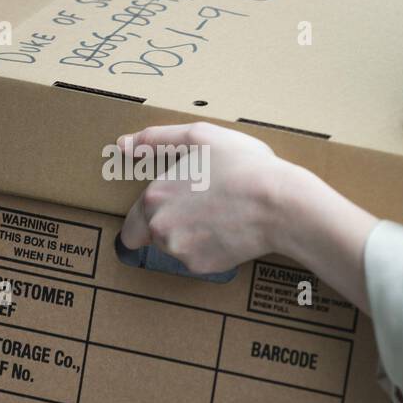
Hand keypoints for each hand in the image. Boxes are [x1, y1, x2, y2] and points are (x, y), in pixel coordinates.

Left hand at [118, 122, 288, 273]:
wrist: (279, 204)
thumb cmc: (242, 165)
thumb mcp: (199, 137)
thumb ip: (156, 140)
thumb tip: (122, 144)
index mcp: (154, 197)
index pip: (131, 224)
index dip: (150, 215)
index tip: (174, 207)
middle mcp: (160, 228)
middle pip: (154, 234)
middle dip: (172, 223)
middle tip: (205, 206)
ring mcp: (181, 250)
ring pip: (176, 248)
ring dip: (190, 236)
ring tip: (221, 215)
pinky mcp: (203, 266)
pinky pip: (198, 259)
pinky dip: (211, 249)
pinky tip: (231, 231)